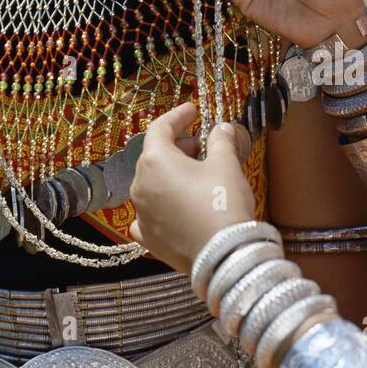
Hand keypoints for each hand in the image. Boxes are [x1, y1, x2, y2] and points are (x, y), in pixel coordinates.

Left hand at [128, 101, 256, 274]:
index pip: (160, 128)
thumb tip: (221, 128)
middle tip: (204, 146)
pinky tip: (174, 206)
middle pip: (155, 156)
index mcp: (155, 161)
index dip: (178, 116)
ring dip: (171, 175)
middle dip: (179, 147)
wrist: (224, 258)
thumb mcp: (226, 165)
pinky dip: (160, 205)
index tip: (193, 110)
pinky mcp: (147, 238)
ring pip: (152, 184)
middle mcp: (140, 185)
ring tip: (198, 176)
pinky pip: (148, 214)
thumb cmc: (223, 204)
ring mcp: (141, 214)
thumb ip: (221, 141)